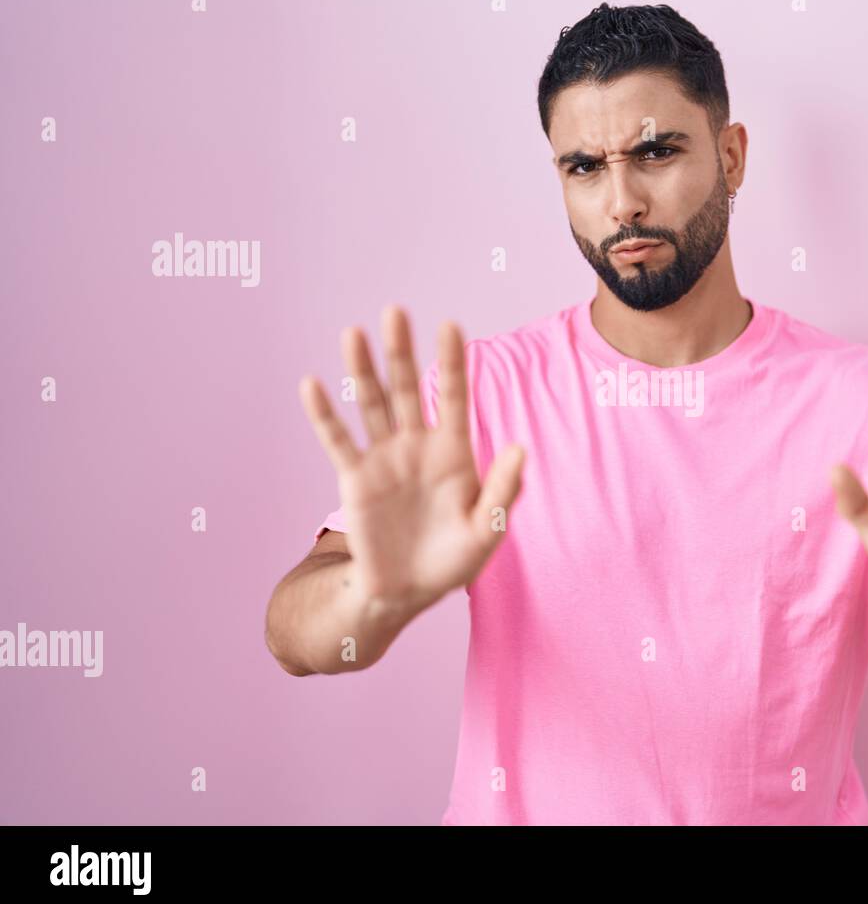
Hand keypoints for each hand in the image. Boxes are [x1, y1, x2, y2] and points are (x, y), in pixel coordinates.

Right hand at [299, 305, 524, 610]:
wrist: (408, 592)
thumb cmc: (454, 560)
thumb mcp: (487, 530)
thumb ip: (503, 491)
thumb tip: (518, 448)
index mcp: (454, 451)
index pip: (454, 396)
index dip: (452, 362)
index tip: (450, 325)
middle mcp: (418, 445)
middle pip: (409, 388)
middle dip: (402, 351)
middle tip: (395, 311)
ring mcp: (384, 458)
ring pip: (372, 404)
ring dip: (362, 370)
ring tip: (353, 333)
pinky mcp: (355, 479)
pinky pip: (338, 441)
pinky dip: (325, 415)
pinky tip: (313, 385)